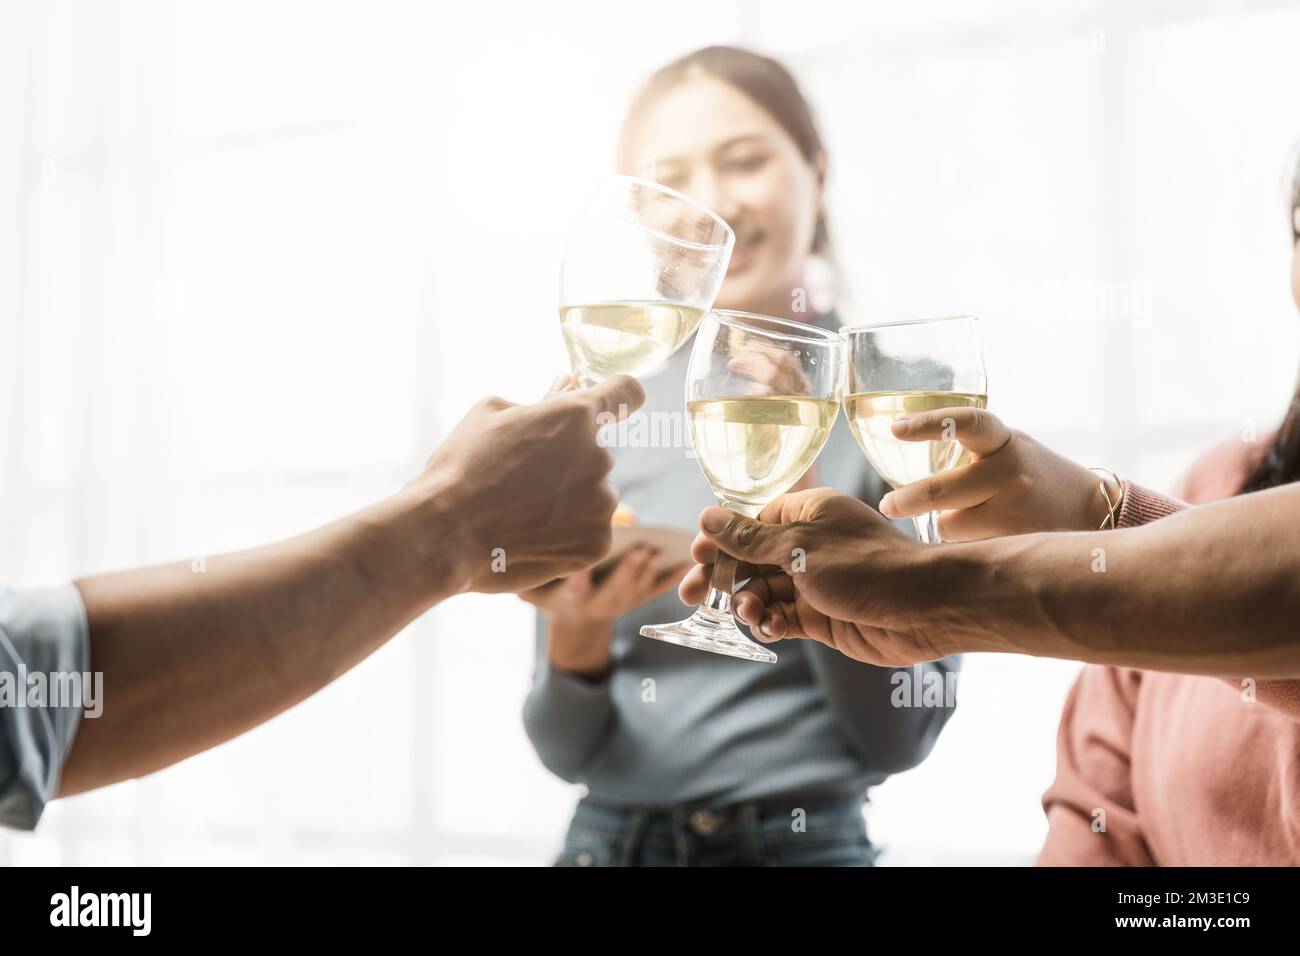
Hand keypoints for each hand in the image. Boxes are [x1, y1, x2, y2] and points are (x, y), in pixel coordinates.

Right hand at [408, 373, 644, 593]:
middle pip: (594, 453)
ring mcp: (602, 503)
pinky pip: (590, 532)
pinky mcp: (598, 543)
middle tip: (520, 479)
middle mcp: (600, 456)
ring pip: (593, 495)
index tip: (617, 404)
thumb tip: (569, 383)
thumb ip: (541, 400)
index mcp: (576, 415)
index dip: (621, 396)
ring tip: (519, 513)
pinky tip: (530, 537)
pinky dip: (567, 535)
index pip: (627, 392)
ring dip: (568, 500)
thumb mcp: (491, 415)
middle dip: (567, 461)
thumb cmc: (461, 467)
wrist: (444, 532)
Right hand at [521, 546, 688, 673]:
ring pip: (637, 591)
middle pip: (614, 591)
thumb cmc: (550, 587)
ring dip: (648, 573)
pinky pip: (656, 591)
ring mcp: (620, 605)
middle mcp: (597, 605)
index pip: (575, 586)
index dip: (580, 574)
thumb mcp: (536, 581)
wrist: (573, 619)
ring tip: (657, 553)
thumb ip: (539, 563)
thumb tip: (543, 537)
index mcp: (570, 597)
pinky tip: (683, 563)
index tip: (585, 559)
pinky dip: (670, 578)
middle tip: (639, 551)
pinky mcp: (638, 601)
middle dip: (627, 572)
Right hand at [678, 488, 953, 665]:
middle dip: (722, 578)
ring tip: (750, 613)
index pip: (750, 523)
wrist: (926, 609)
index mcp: (807, 514)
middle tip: (691, 596)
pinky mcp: (822, 617)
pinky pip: (782, 618)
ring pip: (763, 591)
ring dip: (748, 603)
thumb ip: (751, 538)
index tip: (696, 557)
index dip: (720, 541)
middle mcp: (808, 545)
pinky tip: (770, 629)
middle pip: (750, 559)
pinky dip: (770, 624)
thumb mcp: (799, 548)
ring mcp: (814, 583)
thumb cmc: (868, 566)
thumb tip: (707, 517)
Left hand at [877, 406, 1119, 538]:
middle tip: (887, 505)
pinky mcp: (1017, 543)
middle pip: (943, 491)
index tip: (895, 428)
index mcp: (1006, 441)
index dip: (928, 423)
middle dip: (907, 501)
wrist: (1096, 511)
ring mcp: (1015, 510)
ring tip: (968, 520)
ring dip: (946, 525)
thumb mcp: (1009, 449)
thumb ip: (970, 449)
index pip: (968, 423)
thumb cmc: (1035, 475)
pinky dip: (965, 545)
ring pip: (950, 525)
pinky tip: (983, 539)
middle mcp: (1011, 473)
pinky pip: (968, 547)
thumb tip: (903, 450)